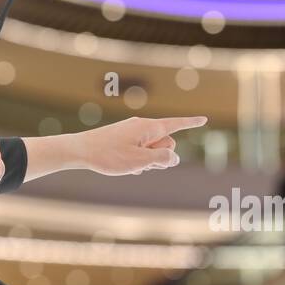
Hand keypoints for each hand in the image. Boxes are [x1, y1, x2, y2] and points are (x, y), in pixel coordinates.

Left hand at [77, 116, 207, 175]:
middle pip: (166, 143)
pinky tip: (124, 166)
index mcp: (148, 127)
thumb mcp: (139, 161)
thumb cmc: (108, 156)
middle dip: (162, 157)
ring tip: (130, 165)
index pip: (175, 124)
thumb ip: (162, 160)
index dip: (191, 123)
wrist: (80, 150)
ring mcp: (133, 133)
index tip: (204, 119)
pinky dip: (138, 161)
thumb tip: (175, 158)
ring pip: (153, 150)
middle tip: (144, 164)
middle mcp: (142, 126)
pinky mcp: (125, 139)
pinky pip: (141, 151)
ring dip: (148, 161)